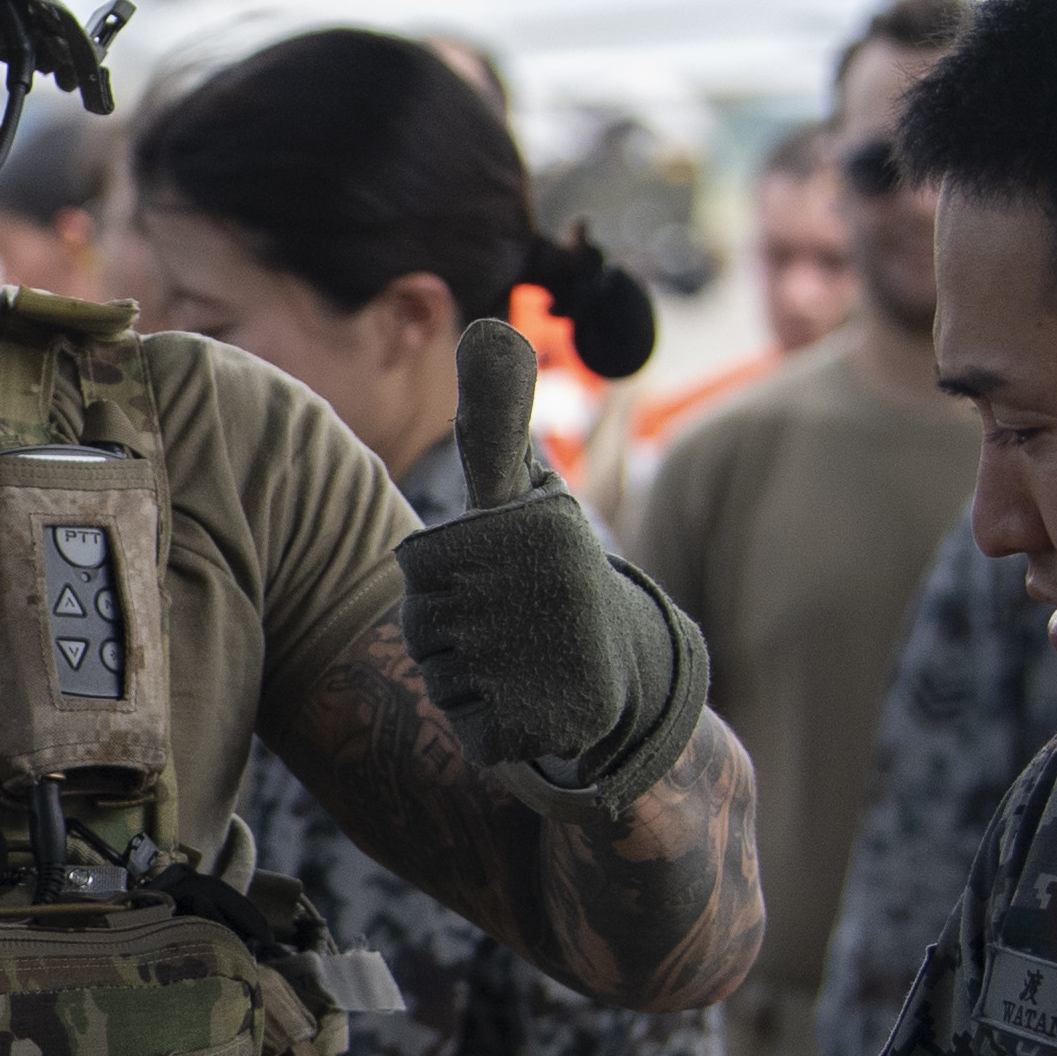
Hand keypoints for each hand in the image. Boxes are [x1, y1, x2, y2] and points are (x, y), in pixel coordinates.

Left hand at [394, 321, 709, 816]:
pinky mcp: (551, 724)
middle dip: (447, 633)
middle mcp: (550, 588)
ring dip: (467, 679)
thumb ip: (497, 420)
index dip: (445, 579)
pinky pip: (470, 731)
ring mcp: (551, 657)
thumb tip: (486, 325)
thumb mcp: (526, 492)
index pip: (426, 567)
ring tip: (522, 660)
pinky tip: (532, 705)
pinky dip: (489, 727)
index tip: (498, 577)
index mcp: (536, 529)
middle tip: (506, 624)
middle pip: (422, 627)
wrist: (633, 680)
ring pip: (442, 679)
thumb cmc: (551, 572)